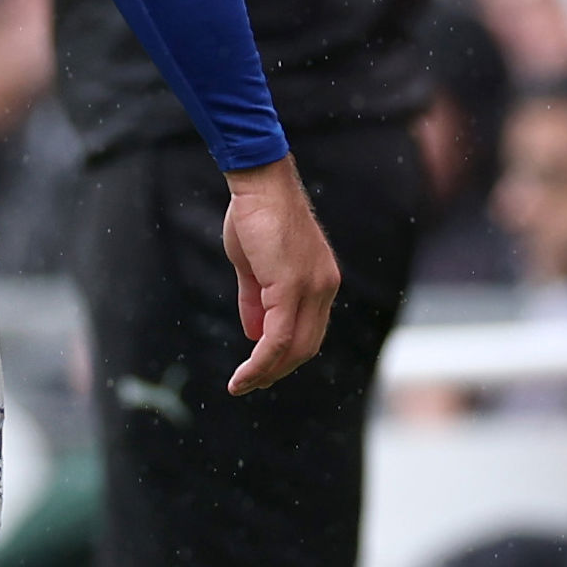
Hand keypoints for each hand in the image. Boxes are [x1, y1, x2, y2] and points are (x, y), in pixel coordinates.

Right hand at [219, 155, 341, 392]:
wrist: (259, 181)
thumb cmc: (255, 215)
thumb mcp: (254, 266)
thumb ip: (256, 301)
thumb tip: (254, 335)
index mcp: (320, 281)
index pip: (310, 331)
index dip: (286, 353)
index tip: (261, 367)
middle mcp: (324, 288)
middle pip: (306, 346)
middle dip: (278, 370)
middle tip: (251, 383)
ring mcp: (311, 288)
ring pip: (293, 348)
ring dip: (267, 372)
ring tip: (243, 385)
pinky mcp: (291, 286)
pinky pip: (276, 338)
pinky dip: (260, 362)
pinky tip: (244, 374)